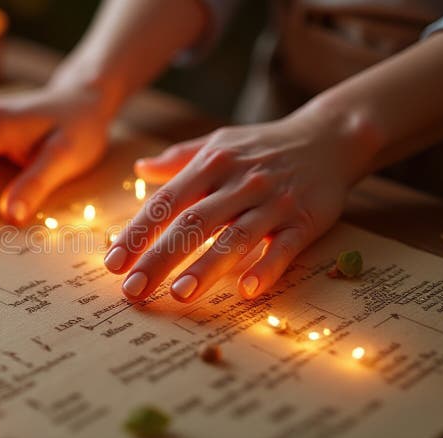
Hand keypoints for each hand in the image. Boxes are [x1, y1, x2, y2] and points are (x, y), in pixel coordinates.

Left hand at [103, 108, 372, 300]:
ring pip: (235, 237)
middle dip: (160, 258)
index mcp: (212, 163)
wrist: (329, 137)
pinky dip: (265, 268)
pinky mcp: (305, 220)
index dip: (138, 232)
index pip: (167, 201)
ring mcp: (273, 202)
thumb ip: (179, 159)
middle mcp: (239, 182)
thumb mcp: (219, 143)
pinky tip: (246, 291)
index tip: (113, 262)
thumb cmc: (262, 147)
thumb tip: (140, 168)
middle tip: (133, 290)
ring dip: (207, 268)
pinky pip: (283, 247)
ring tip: (180, 295)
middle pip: (193, 224)